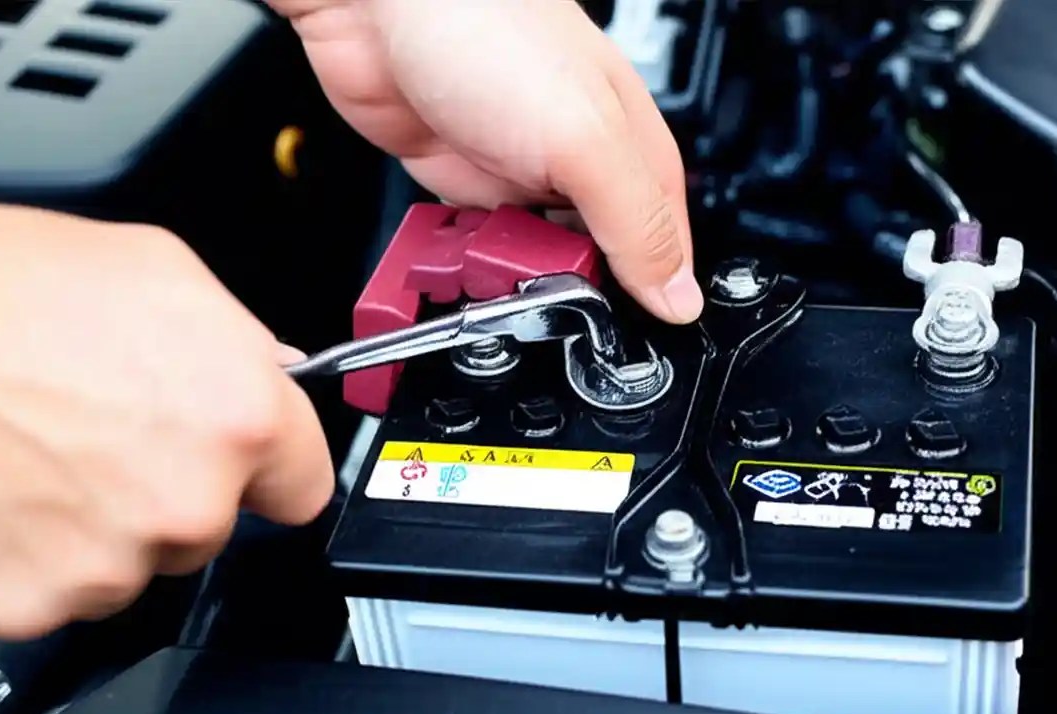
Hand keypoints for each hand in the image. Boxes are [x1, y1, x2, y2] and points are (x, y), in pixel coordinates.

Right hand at [0, 198, 333, 638]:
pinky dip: (33, 555)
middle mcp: (187, 504)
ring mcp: (108, 564)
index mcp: (237, 420)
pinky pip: (57, 590)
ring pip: (132, 563)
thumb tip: (270, 371)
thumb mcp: (156, 272)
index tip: (249, 462)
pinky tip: (3, 488)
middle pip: (210, 526)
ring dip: (101, 525)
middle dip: (171, 487)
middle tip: (103, 430)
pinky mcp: (31, 602)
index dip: (271, 466)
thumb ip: (237, 341)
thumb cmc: (0, 287)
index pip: (303, 484)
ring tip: (40, 451)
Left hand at [269, 0, 703, 323]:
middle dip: (568, 292)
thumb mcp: (586, 138)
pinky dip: (466, 261)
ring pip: (532, 264)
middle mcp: (582, 168)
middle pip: (594, 269)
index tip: (615, 337)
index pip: (662, 254)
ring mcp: (521, 177)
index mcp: (634, 154)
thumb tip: (680, 298)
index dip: (645, 302)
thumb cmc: (485, 26)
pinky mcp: (465, 184)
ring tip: (492, 264)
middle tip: (537, 288)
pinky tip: (458, 257)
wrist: (376, 2)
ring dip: (512, 277)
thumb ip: (636, 222)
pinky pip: (477, 248)